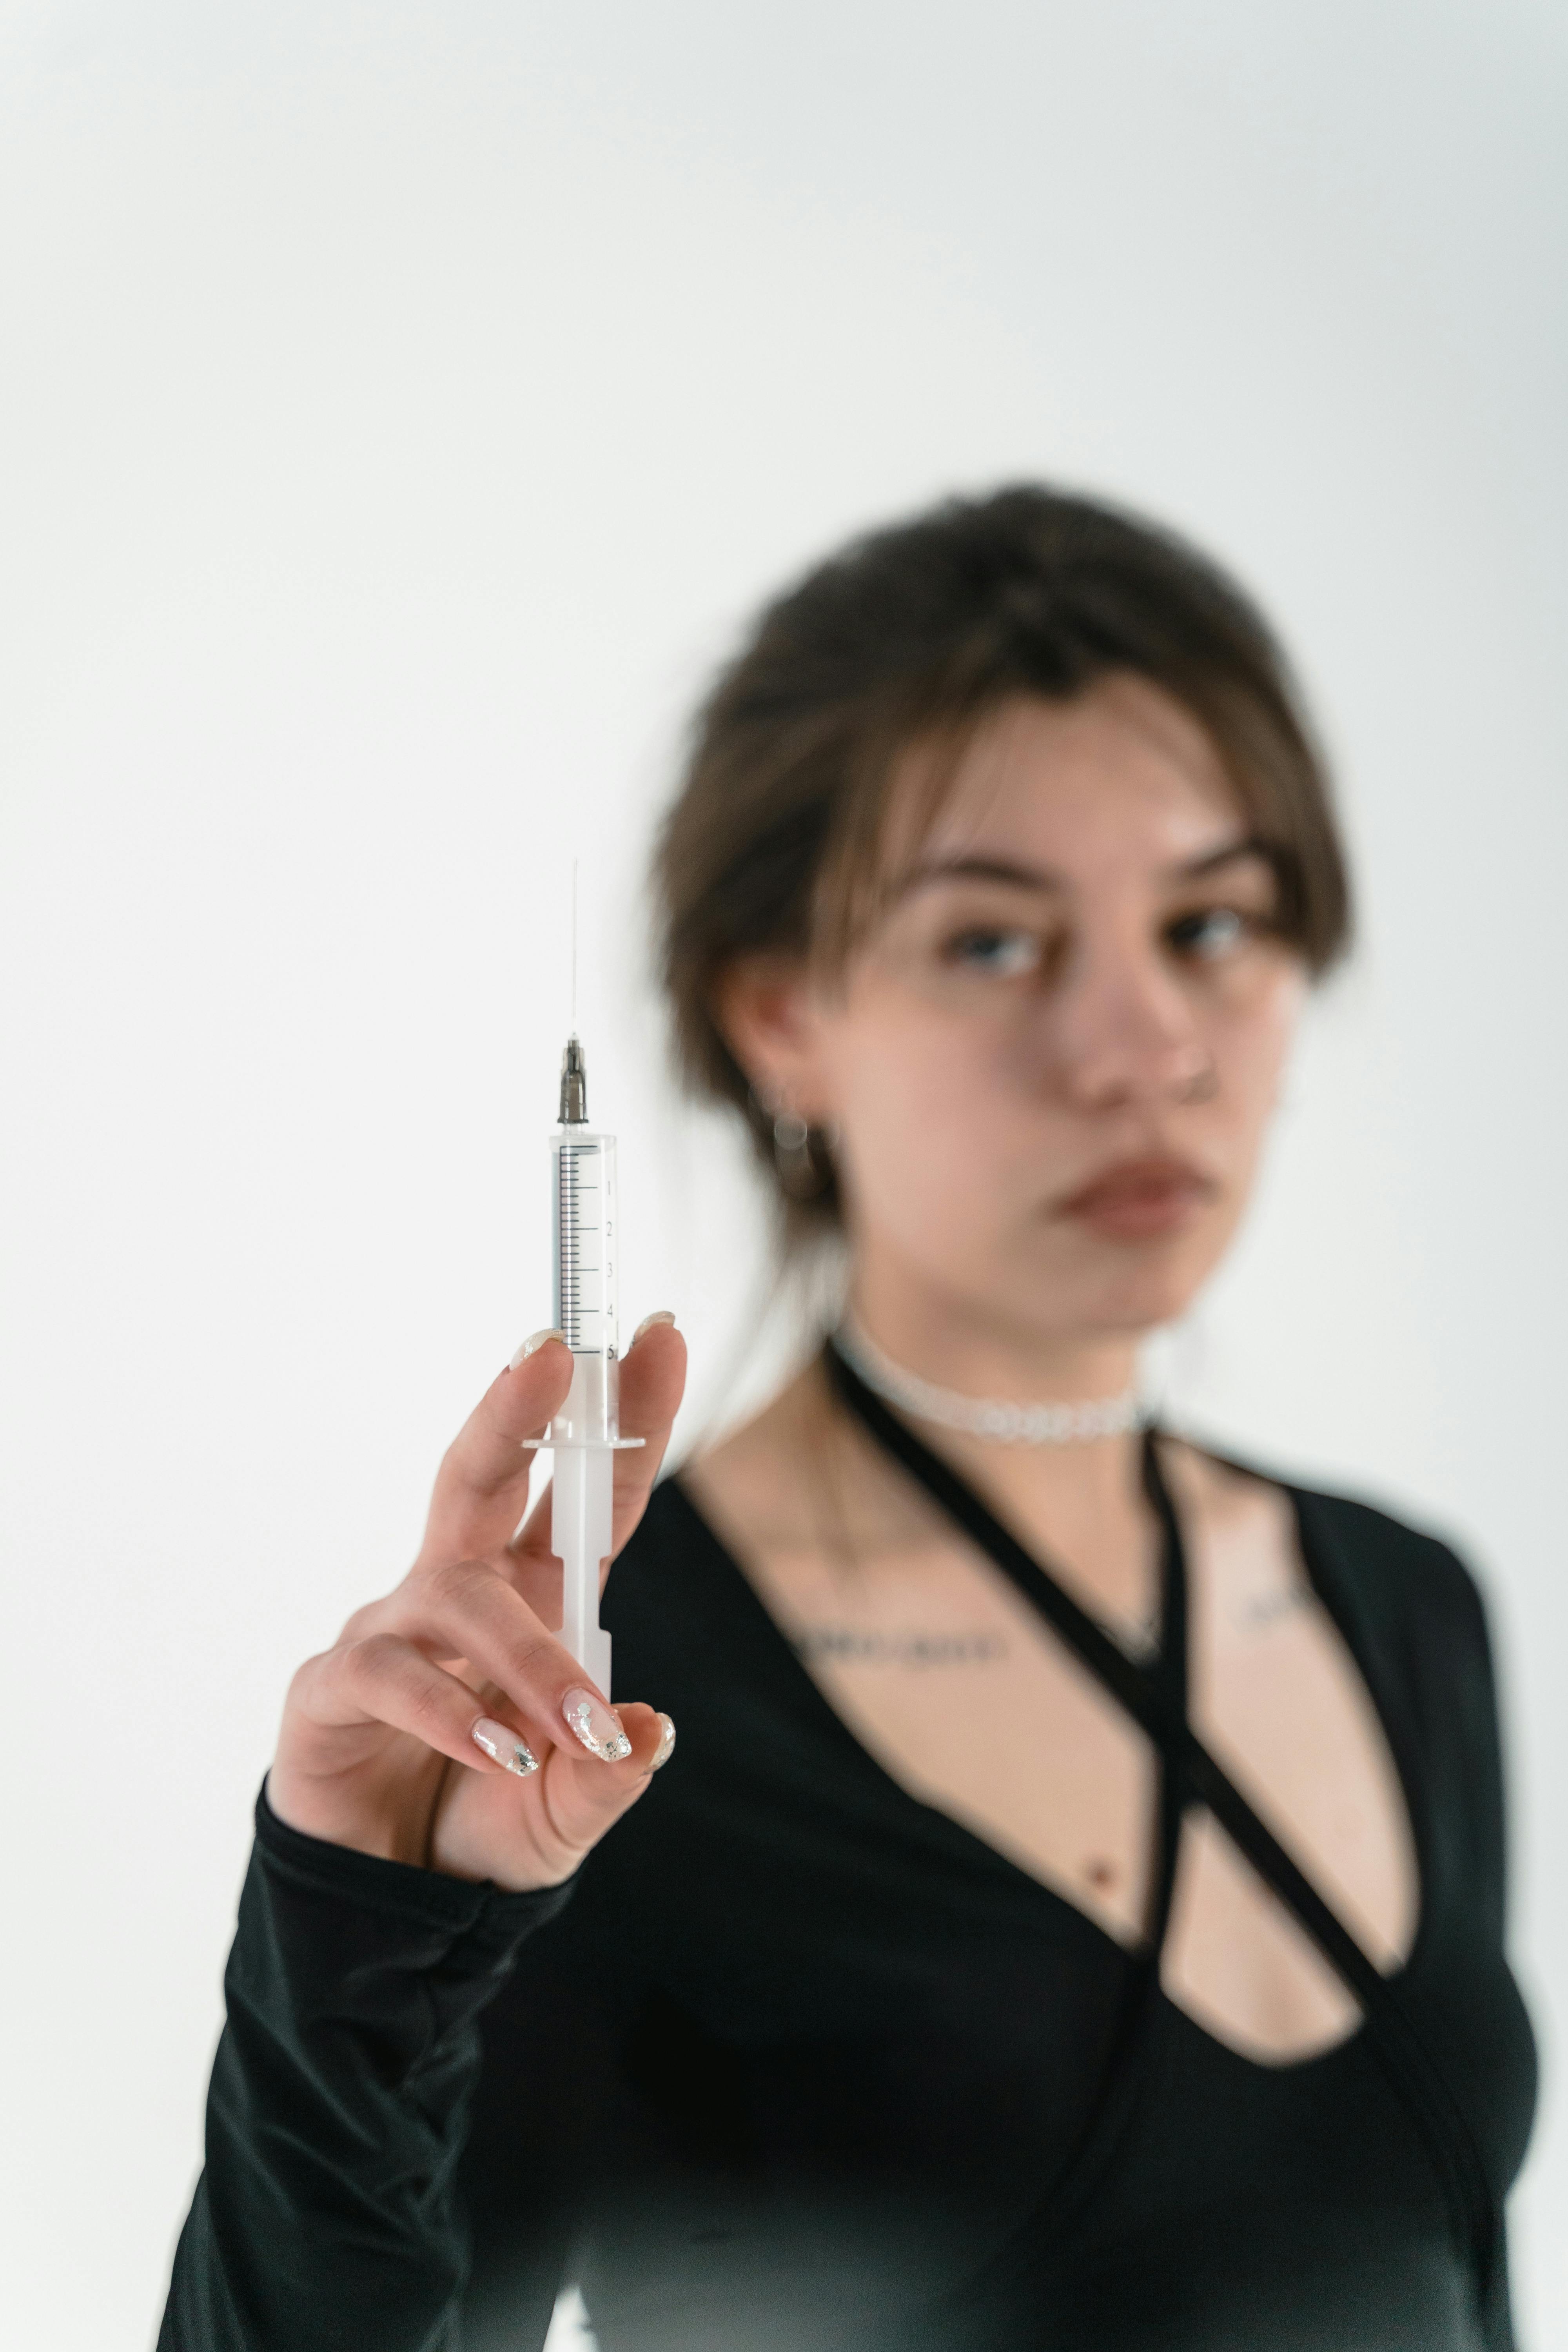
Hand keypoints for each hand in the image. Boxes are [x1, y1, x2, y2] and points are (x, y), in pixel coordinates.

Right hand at [266, 1317, 686, 1889]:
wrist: (389, 1904)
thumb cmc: (485, 1822)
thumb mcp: (570, 1812)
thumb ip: (609, 1777)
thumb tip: (651, 1728)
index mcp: (536, 1598)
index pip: (589, 1495)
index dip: (626, 1419)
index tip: (663, 1335)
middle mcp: (462, 1591)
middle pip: (483, 1474)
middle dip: (517, 1408)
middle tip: (556, 1351)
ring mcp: (393, 1629)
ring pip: (462, 1598)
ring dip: (529, 1659)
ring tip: (573, 1730)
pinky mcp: (334, 1685)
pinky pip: (393, 1674)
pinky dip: (454, 1713)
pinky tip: (501, 1754)